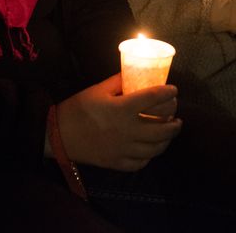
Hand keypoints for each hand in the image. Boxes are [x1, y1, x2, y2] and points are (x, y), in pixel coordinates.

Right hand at [56, 73, 181, 171]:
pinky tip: (152, 149)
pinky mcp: (117, 163)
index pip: (154, 98)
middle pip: (162, 128)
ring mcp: (124, 149)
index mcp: (123, 109)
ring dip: (167, 139)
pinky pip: (142, 162)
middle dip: (174, 121)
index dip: (168, 92)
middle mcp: (128, 130)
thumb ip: (118, 81)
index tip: (174, 90)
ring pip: (156, 148)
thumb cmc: (78, 109)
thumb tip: (132, 72)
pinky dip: (151, 156)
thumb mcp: (98, 89)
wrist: (58, 135)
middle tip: (177, 116)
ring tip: (170, 132)